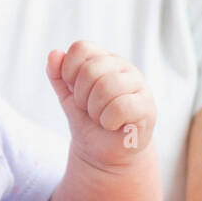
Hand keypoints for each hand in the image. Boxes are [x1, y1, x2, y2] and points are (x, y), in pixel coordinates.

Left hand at [47, 40, 155, 169]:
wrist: (103, 152)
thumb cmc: (88, 120)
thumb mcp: (67, 96)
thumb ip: (57, 74)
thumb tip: (54, 53)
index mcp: (103, 59)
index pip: (81, 48)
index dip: (69, 72)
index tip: (74, 91)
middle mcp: (123, 67)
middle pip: (90, 69)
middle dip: (81, 96)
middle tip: (89, 109)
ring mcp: (138, 84)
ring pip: (106, 87)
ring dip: (95, 110)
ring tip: (101, 117)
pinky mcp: (147, 106)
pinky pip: (120, 106)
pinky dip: (109, 121)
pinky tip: (113, 125)